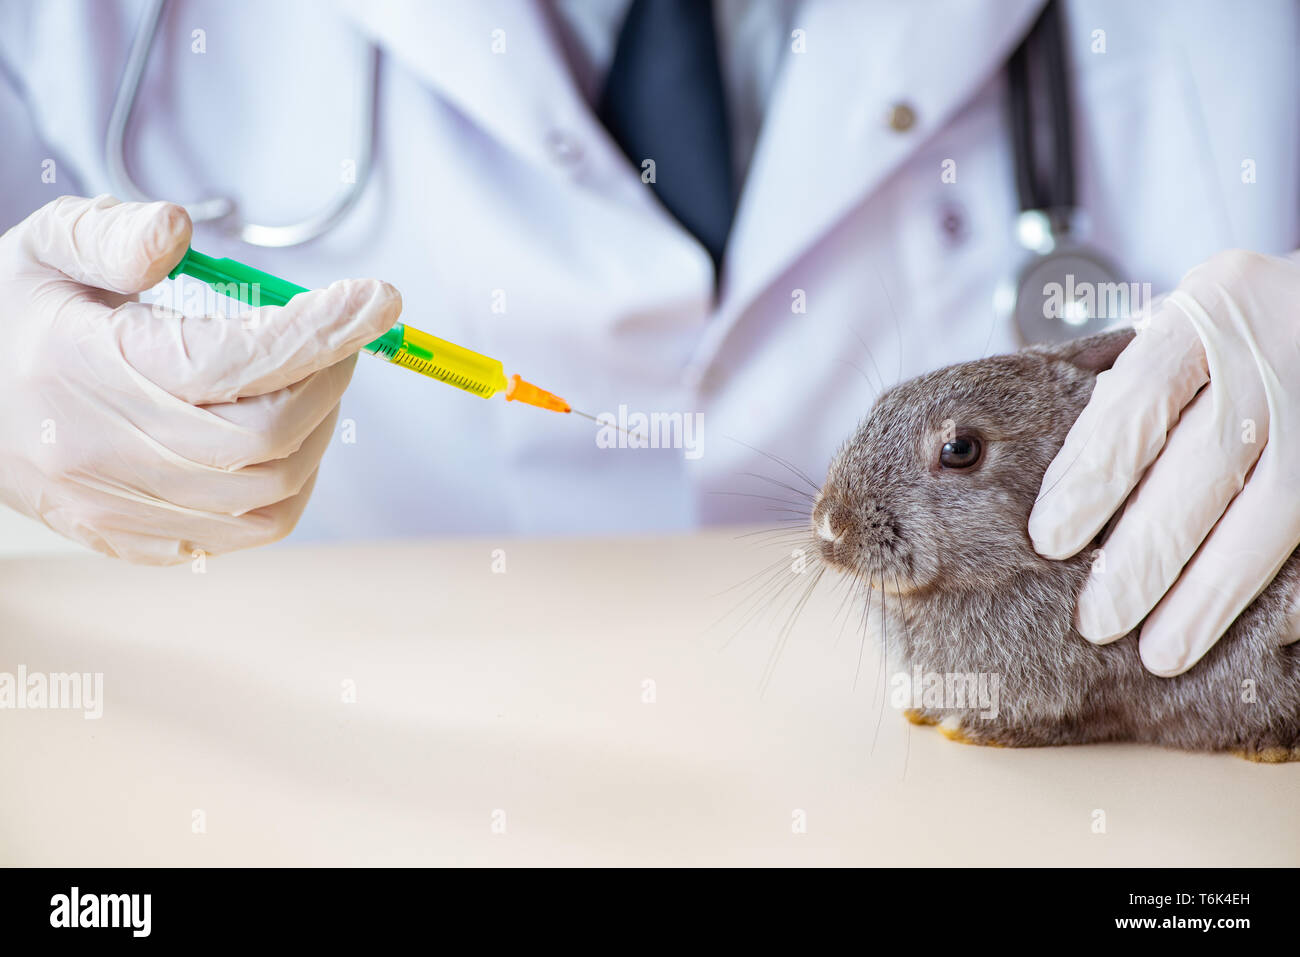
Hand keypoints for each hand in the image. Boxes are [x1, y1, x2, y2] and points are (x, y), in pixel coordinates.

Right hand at [0, 195, 400, 563]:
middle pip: (264, 438)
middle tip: (343, 336)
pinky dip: (293, 483)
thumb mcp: (45, 247)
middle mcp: (102, 450)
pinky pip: (248, 531)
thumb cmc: (13, 317)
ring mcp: (119, 506)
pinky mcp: (134, 538)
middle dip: (328, 380)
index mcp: (85, 368)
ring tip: (316, 378)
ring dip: (317, 431)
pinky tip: (287, 435)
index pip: (235, 362)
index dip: (320, 331)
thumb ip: (111, 233)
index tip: (378, 300)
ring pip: (268, 493)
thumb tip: (181, 228)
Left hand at [1028, 249, 1299, 675]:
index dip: (1092, 475)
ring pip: (1271, 508)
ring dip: (1212, 591)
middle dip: (1143, 554)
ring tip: (1161, 650)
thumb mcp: (1191, 323)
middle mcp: (1279, 346)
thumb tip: (1066, 495)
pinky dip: (1280, 586)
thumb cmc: (1247, 329)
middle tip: (1096, 620)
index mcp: (1215, 305)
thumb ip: (1139, 390)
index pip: (1139, 398)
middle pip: (1202, 464)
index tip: (1049, 541)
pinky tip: (1249, 631)